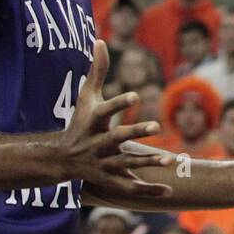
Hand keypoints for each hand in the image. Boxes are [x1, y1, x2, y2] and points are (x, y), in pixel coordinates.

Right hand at [63, 40, 172, 198]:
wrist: (62, 159)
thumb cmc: (80, 123)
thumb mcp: (86, 97)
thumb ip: (96, 71)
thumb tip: (99, 40)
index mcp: (93, 123)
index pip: (106, 111)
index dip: (119, 103)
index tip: (135, 94)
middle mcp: (97, 143)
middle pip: (117, 138)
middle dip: (135, 132)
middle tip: (156, 126)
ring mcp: (103, 163)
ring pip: (128, 163)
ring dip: (148, 162)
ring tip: (171, 160)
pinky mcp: (110, 180)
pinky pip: (131, 187)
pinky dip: (149, 191)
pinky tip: (170, 192)